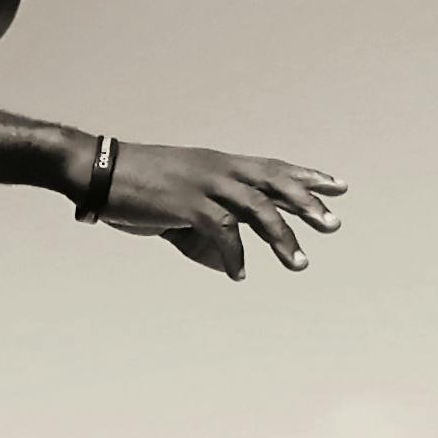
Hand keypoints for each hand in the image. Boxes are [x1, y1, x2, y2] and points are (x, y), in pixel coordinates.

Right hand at [102, 141, 343, 278]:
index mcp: (219, 164)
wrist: (98, 171)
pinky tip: (240, 274)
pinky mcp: (186, 203)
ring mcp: (204, 184)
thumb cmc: (135, 185)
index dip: (306, 176)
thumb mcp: (179, 198)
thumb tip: (226, 259)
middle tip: (333, 225)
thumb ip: (206, 225)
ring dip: (281, 236)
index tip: (338, 186)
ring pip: (257, 208)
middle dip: (307, 203)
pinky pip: (222, 231)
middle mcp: (218, 169)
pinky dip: (235, 255)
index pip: (272, 167)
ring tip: (300, 263)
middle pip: (274, 183)